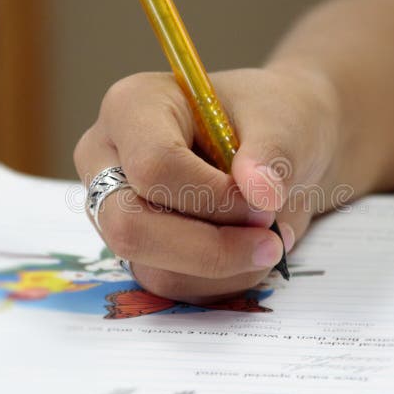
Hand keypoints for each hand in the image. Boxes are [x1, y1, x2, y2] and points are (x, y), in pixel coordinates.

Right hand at [74, 67, 339, 303]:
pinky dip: (223, 281)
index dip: (212, 196)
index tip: (265, 201)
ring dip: (225, 268)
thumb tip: (262, 194)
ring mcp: (116, 210)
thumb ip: (273, 155)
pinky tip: (252, 252)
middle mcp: (108, 160)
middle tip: (270, 241)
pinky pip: (172, 285)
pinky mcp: (139, 250)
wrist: (283, 146)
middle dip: (208, 248)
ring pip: (153, 268)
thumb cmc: (273, 118)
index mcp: (131, 107)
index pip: (153, 166)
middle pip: (130, 227)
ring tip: (272, 239)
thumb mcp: (284, 122)